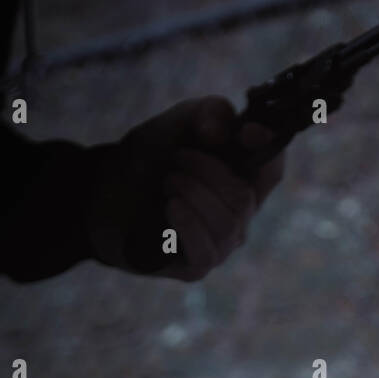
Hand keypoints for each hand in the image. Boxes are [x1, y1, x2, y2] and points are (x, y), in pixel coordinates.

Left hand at [86, 95, 284, 279]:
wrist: (106, 192)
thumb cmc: (150, 159)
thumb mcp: (177, 122)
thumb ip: (206, 112)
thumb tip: (221, 130)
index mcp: (242, 177)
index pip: (272, 168)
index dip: (267, 149)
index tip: (245, 132)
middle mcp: (238, 213)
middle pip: (245, 197)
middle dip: (208, 171)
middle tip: (177, 160)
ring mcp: (221, 242)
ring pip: (227, 223)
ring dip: (192, 193)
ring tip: (168, 183)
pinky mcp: (198, 265)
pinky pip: (207, 250)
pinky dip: (188, 224)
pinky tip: (170, 207)